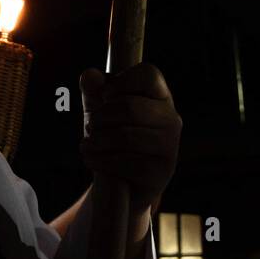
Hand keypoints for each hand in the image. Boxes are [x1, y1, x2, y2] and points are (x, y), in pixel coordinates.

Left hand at [79, 63, 180, 212]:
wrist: (121, 184)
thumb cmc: (112, 138)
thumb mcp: (99, 111)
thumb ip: (93, 91)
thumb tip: (90, 75)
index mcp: (160, 96)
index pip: (148, 74)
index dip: (121, 81)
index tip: (104, 95)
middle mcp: (171, 119)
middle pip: (130, 107)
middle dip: (100, 116)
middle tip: (90, 126)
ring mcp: (168, 147)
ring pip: (126, 137)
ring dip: (97, 140)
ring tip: (88, 143)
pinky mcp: (159, 173)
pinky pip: (125, 162)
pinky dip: (99, 160)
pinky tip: (91, 158)